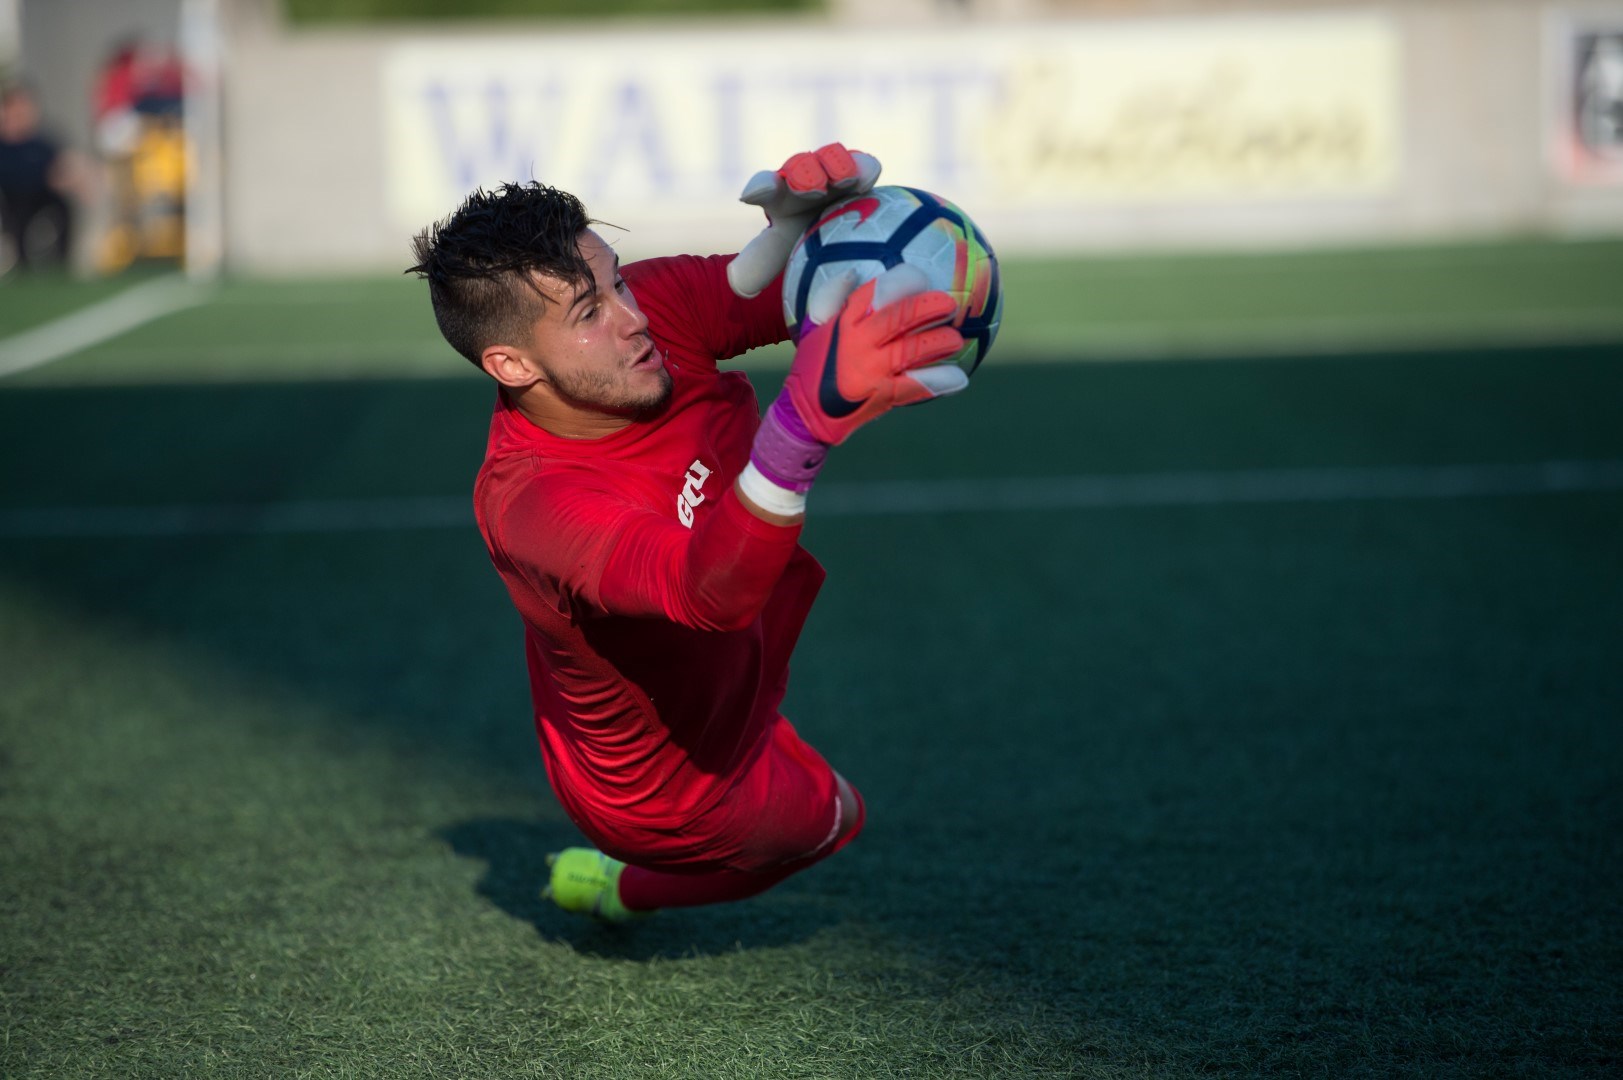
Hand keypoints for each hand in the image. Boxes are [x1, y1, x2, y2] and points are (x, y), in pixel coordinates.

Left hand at [726, 142, 881, 298]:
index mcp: (779, 196)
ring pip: (831, 159)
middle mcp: (806, 177)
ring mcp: (834, 172)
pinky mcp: (863, 174)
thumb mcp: (777, 256)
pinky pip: (864, 165)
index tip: (751, 197)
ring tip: (841, 179)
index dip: (760, 187)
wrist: (843, 240)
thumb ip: (756, 266)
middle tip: (811, 190)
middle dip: (804, 175)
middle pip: (800, 168)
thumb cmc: (804, 246)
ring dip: (834, 166)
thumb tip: (735, 280)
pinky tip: (864, 183)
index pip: (766, 186)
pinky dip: (864, 168)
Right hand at [781, 265, 967, 445]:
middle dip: (928, 307)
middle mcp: (857, 344)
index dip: (900, 281)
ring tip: (955, 339)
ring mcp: (871, 371)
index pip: (873, 294)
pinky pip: (916, 386)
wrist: (806, 414)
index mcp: (843, 324)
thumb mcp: (813, 329)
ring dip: (938, 342)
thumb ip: (831, 300)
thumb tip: (852, 273)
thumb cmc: (813, 367)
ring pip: (911, 350)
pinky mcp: (882, 397)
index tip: (919, 276)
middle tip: (949, 304)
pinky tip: (958, 378)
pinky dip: (938, 382)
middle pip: (899, 317)